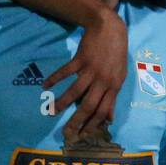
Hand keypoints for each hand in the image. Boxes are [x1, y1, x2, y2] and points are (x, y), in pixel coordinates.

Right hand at [47, 10, 127, 141]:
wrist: (110, 28)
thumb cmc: (116, 54)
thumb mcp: (120, 76)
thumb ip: (113, 97)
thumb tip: (110, 118)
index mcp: (113, 87)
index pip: (102, 111)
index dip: (93, 125)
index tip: (83, 136)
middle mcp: (102, 81)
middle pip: (88, 106)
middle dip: (77, 121)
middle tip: (67, 133)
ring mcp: (91, 70)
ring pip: (75, 91)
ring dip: (62, 103)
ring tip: (52, 112)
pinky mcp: (80, 59)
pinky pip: (65, 72)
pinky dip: (54, 79)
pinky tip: (45, 86)